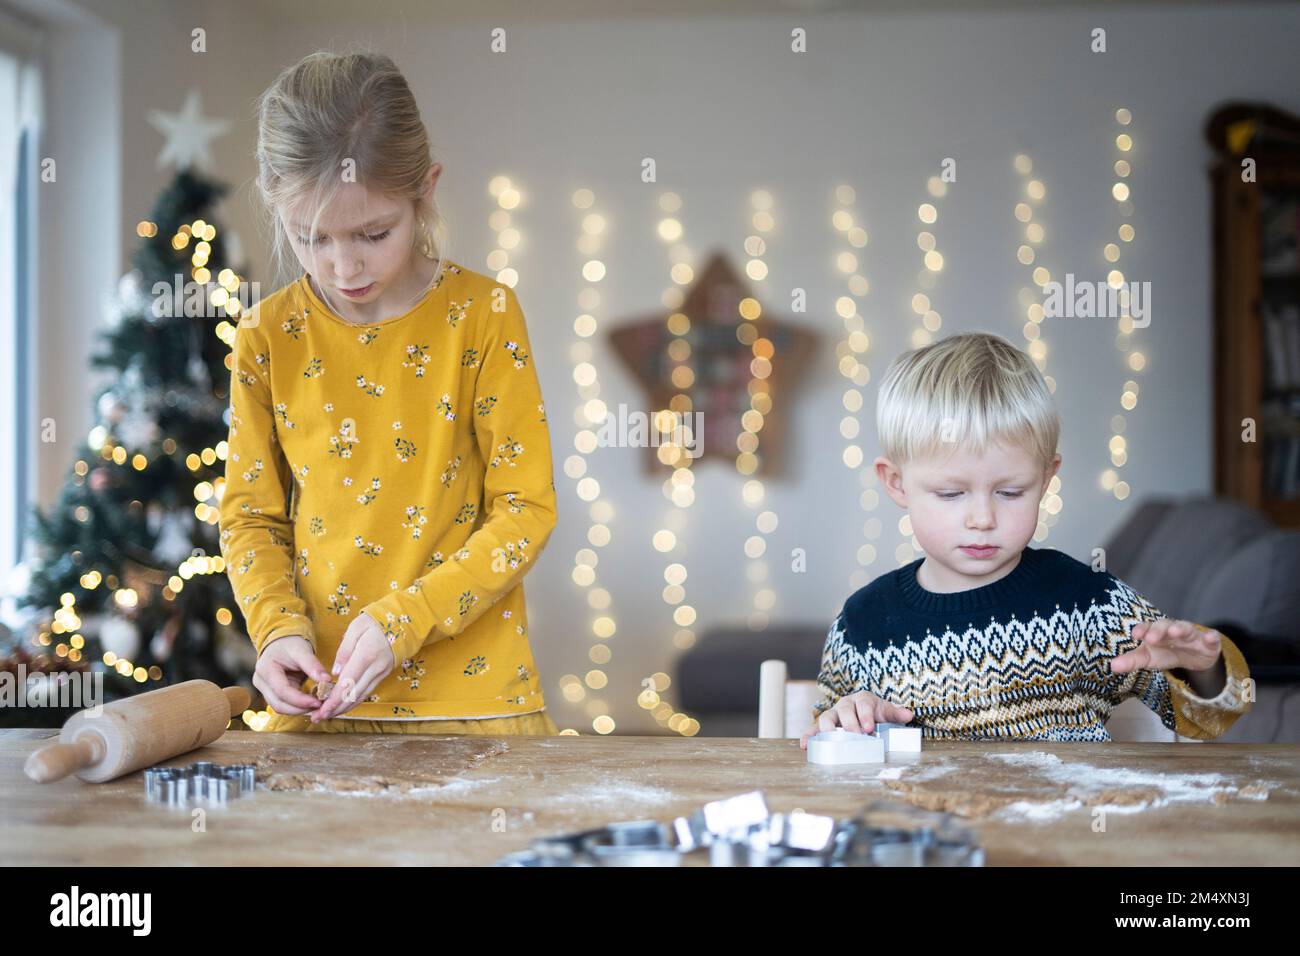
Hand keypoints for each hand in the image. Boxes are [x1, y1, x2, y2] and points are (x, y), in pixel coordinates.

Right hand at [253, 636, 332, 715]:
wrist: (281, 642)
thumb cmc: (291, 643)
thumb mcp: (302, 650)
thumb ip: (313, 666)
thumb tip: (327, 681)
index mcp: (266, 669)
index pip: (282, 691)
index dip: (300, 700)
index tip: (318, 702)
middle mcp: (261, 682)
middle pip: (279, 704)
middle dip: (301, 709)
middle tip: (321, 707)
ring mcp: (264, 689)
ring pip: (281, 708)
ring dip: (300, 710)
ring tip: (318, 705)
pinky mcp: (271, 693)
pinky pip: (284, 704)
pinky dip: (298, 706)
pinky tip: (312, 702)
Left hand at [313, 612, 395, 721]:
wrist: (404, 621)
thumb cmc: (376, 621)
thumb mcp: (356, 627)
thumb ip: (344, 650)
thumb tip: (335, 672)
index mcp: (366, 654)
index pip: (348, 682)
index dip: (334, 699)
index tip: (322, 709)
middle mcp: (376, 668)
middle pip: (354, 695)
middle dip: (335, 709)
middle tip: (317, 718)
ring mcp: (381, 673)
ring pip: (361, 697)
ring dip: (343, 709)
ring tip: (326, 716)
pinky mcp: (383, 675)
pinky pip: (367, 692)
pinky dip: (353, 702)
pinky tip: (342, 707)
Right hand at [798, 691, 913, 749]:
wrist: (864, 713)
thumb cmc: (876, 713)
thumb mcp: (887, 712)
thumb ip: (896, 713)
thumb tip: (908, 715)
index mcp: (862, 699)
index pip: (863, 704)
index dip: (866, 715)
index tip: (870, 728)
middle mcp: (845, 704)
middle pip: (844, 709)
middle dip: (849, 722)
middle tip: (855, 734)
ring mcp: (833, 715)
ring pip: (826, 717)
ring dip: (827, 727)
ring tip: (829, 737)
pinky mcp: (824, 726)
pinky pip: (813, 729)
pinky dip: (808, 736)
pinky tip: (805, 746)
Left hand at [1111, 618, 1222, 674]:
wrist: (1194, 657)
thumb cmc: (1166, 652)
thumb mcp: (1148, 658)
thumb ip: (1131, 661)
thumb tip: (1112, 666)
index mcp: (1155, 632)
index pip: (1147, 628)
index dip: (1142, 630)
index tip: (1135, 635)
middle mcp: (1172, 630)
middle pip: (1165, 625)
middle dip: (1158, 630)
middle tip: (1151, 638)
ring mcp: (1191, 635)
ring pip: (1186, 628)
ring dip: (1181, 629)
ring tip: (1176, 632)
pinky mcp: (1209, 642)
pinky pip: (1211, 637)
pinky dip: (1211, 636)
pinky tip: (1211, 637)